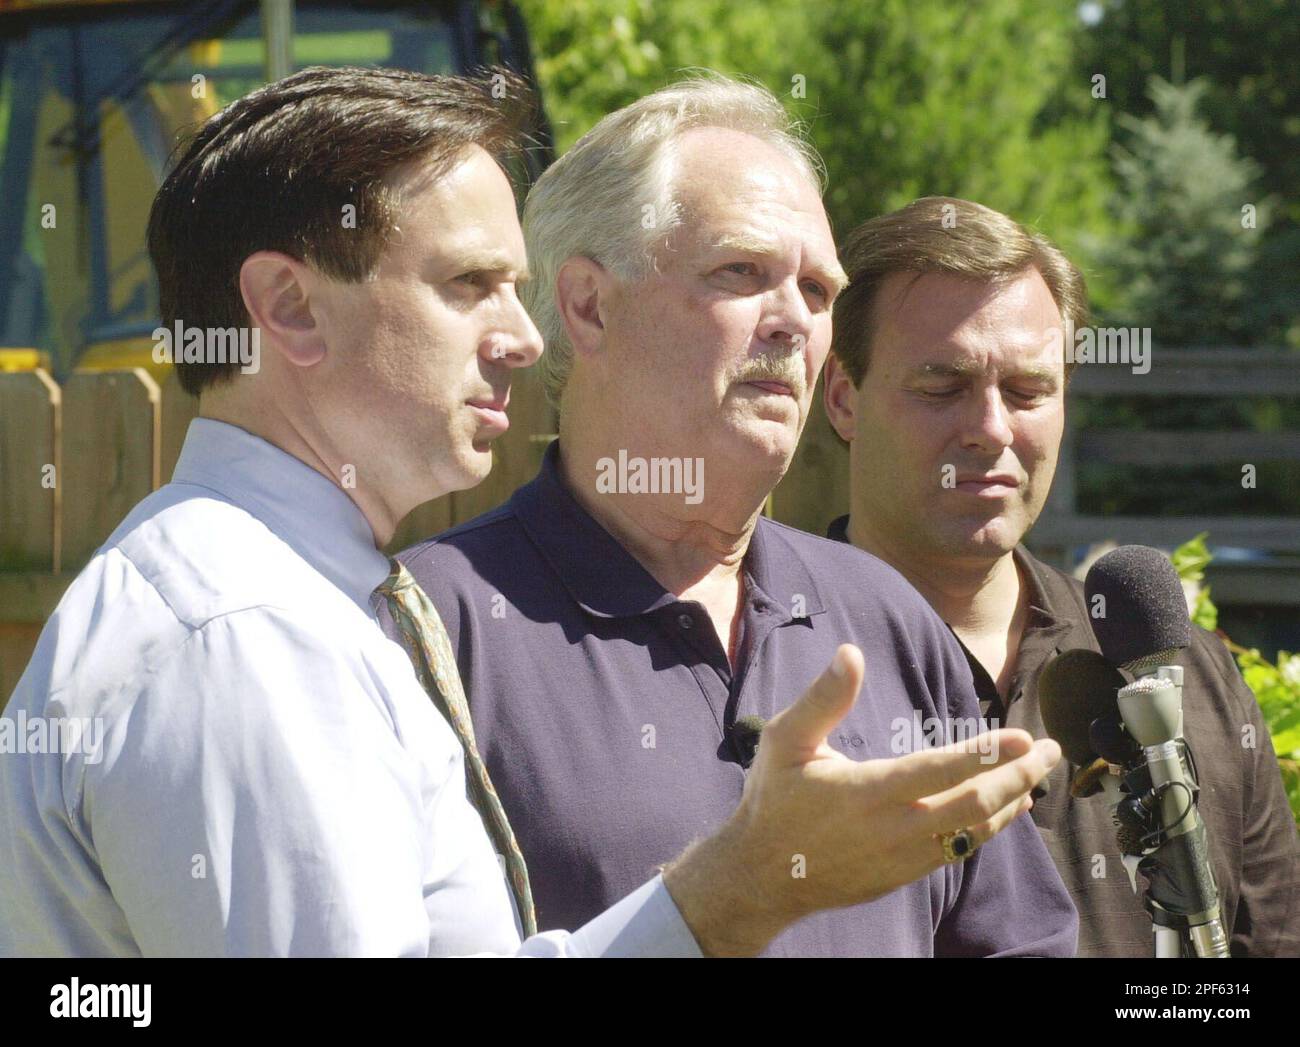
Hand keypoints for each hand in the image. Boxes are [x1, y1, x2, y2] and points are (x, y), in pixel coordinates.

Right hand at [662, 644, 1059, 955]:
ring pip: (973, 832)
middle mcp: (892, 829)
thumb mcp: (784, 740)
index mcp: (866, 791)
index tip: (1024, 737)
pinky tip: (1007, 810)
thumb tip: (852, 653)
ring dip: (1012, 802)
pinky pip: (958, 850)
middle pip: (973, 806)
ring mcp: (902, 857)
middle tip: (1052, 752)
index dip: (985, 755)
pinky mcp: (905, 875)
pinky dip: (989, 827)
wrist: (762, 875)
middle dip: (1019, 777)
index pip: (939, 771)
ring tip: (1039, 776)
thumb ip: (823, 698)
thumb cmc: (773, 799)